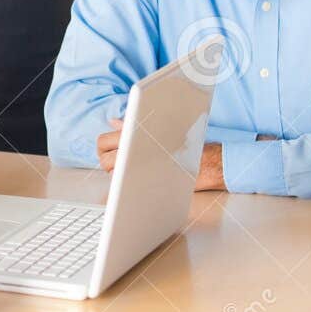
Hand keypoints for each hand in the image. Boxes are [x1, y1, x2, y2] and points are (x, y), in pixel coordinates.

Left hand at [97, 119, 225, 190]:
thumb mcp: (160, 128)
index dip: (103, 148)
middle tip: (121, 164)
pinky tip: (139, 182)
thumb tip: (113, 122)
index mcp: (135, 136)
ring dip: (116, 174)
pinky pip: (125, 189)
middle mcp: (134, 152)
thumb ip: (132, 127)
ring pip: (111, 175)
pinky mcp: (146, 185)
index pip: (102, 142)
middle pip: (103, 159)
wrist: (208, 163)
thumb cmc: (185, 145)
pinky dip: (127, 186)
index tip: (111, 151)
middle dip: (107, 162)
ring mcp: (139, 170)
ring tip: (131, 172)